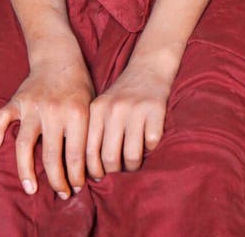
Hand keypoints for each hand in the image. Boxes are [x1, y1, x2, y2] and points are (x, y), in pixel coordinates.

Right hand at [0, 53, 93, 198]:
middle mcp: (54, 111)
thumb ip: (89, 135)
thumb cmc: (79, 85)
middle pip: (51, 157)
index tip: (76, 188)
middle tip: (61, 194)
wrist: (59, 55)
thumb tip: (91, 171)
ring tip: (31, 189)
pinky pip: (2, 118)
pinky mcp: (17, 99)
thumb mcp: (91, 106)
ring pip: (24, 145)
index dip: (76, 178)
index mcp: (77, 113)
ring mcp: (33, 106)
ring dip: (27, 171)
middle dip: (57, 181)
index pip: (75, 157)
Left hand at [86, 61, 171, 177]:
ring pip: (131, 156)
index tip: (100, 178)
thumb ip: (95, 133)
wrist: (148, 67)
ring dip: (134, 166)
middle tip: (119, 173)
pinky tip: (148, 141)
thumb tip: (94, 172)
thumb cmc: (123, 95)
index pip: (89, 150)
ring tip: (134, 163)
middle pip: (110, 157)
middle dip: (115, 173)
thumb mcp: (102, 107)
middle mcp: (113, 109)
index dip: (94, 171)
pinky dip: (151, 148)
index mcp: (96, 109)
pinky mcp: (155, 110)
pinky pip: (151, 144)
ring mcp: (135, 109)